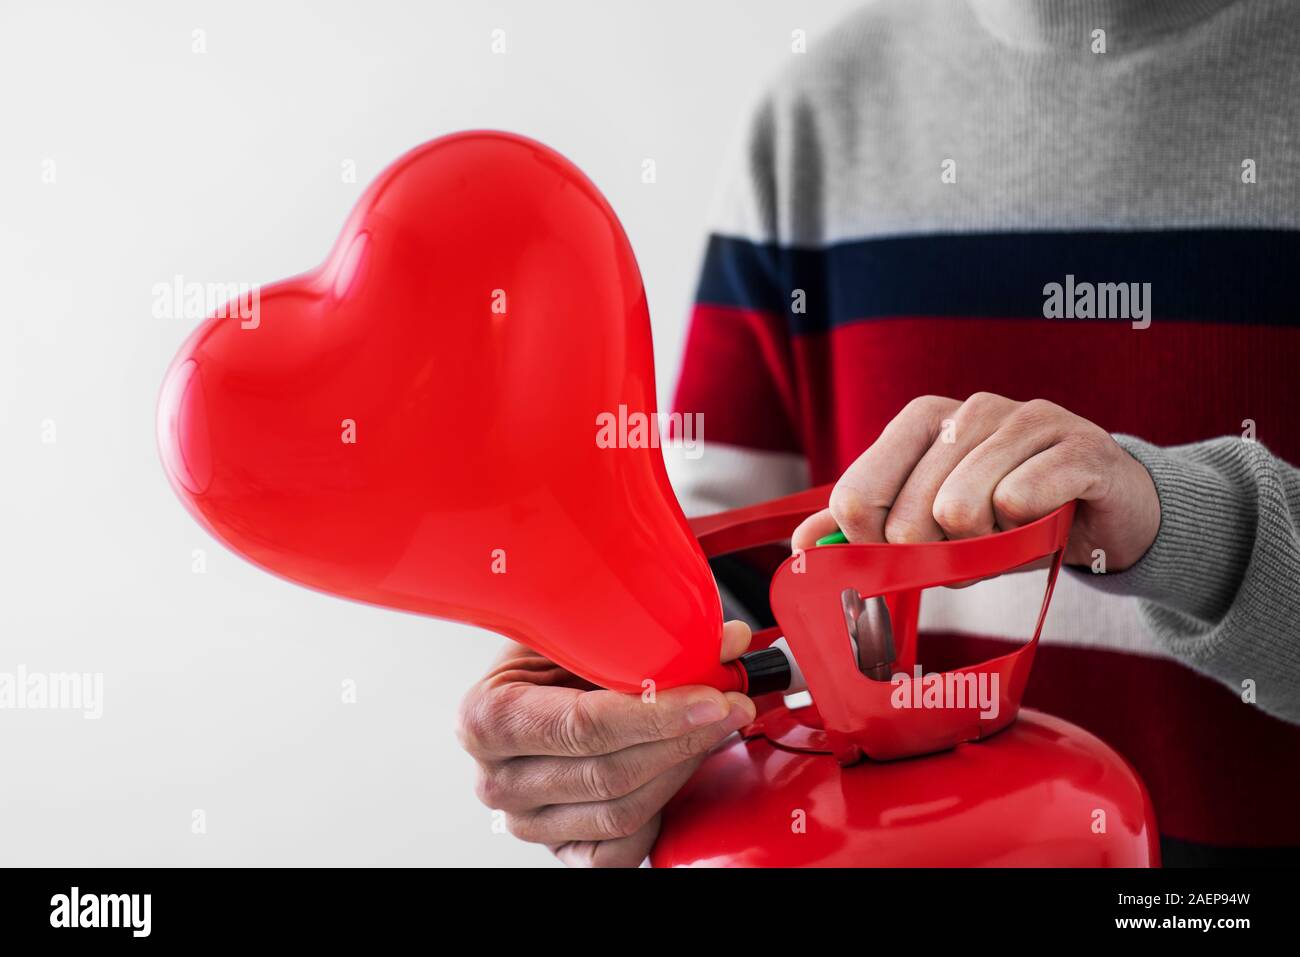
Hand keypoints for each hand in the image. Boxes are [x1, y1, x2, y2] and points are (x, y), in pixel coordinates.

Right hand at [457, 621, 755, 866]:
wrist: (532, 700)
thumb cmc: (550, 664)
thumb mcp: (573, 636)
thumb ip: (640, 638)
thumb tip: (725, 641)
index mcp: (486, 718)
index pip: (584, 725)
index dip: (655, 714)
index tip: (710, 696)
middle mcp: (496, 779)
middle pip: (609, 771)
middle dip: (681, 738)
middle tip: (729, 706)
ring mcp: (526, 822)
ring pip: (622, 810)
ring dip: (679, 768)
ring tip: (712, 729)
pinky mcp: (560, 851)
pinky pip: (621, 846)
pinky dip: (659, 809)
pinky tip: (675, 770)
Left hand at [791, 394, 1159, 570]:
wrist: (1107, 513)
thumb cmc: (1009, 519)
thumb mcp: (932, 526)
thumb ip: (866, 529)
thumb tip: (803, 544)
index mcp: (923, 421)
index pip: (856, 496)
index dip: (872, 547)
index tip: (903, 558)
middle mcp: (969, 410)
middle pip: (908, 515)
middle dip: (935, 556)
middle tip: (971, 550)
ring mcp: (1027, 420)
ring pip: (962, 509)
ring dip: (985, 547)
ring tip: (1010, 535)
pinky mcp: (1080, 446)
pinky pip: (1022, 499)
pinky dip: (1026, 528)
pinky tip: (1044, 520)